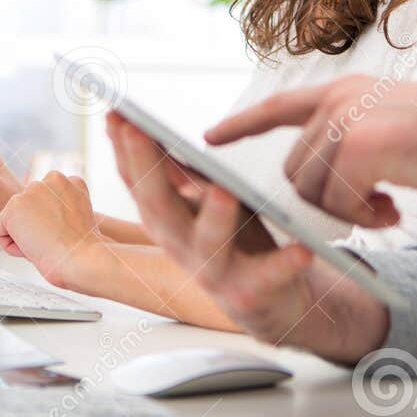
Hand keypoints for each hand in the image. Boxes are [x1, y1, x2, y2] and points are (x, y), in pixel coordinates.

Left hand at [0, 172, 106, 290]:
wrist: (83, 258)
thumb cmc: (84, 248)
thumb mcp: (79, 216)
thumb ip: (60, 207)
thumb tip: (41, 216)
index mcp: (70, 181)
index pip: (45, 203)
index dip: (53, 224)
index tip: (65, 233)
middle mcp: (51, 179)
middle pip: (28, 209)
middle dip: (36, 227)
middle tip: (54, 239)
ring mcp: (32, 191)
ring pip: (14, 220)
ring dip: (25, 236)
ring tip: (45, 243)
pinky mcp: (14, 206)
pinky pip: (0, 232)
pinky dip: (12, 247)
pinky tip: (33, 247)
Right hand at [107, 111, 387, 362]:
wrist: (272, 302)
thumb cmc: (233, 240)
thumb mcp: (199, 201)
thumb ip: (173, 171)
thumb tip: (135, 126)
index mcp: (168, 222)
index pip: (137, 183)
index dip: (124, 150)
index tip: (115, 114)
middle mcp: (182, 248)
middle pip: (160, 210)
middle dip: (149, 170)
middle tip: (141, 131)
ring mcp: (215, 273)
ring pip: (209, 246)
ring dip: (214, 218)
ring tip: (222, 190)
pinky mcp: (251, 294)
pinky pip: (268, 278)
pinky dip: (284, 264)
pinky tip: (301, 249)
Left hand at [205, 76, 416, 227]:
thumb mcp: (390, 122)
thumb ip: (353, 136)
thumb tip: (323, 173)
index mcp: (344, 90)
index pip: (280, 106)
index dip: (242, 124)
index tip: (209, 137)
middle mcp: (338, 100)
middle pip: (296, 170)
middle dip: (329, 197)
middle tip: (375, 205)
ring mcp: (346, 122)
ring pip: (312, 190)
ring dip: (348, 210)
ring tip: (388, 207)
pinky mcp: (359, 149)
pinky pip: (337, 203)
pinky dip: (363, 219)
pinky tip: (394, 212)